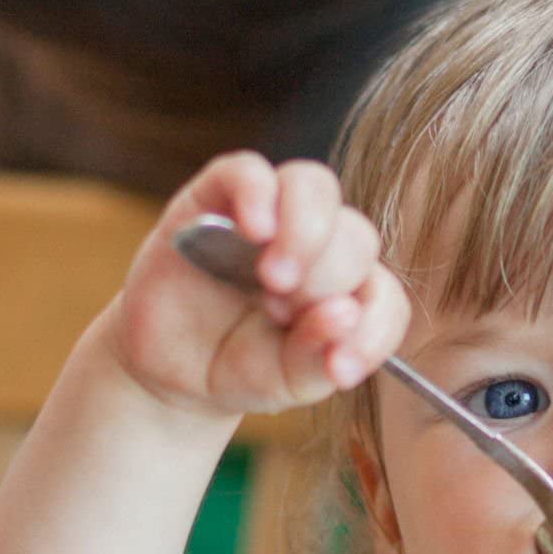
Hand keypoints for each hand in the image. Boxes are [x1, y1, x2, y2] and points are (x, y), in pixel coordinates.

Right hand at [111, 153, 409, 417]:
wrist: (167, 369)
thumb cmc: (235, 368)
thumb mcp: (282, 382)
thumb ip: (317, 360)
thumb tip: (345, 315)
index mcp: (346, 290)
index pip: (385, 295)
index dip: (373, 331)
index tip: (339, 370)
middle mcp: (317, 244)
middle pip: (355, 237)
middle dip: (324, 283)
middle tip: (279, 314)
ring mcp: (269, 213)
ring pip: (315, 187)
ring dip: (304, 233)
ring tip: (271, 280)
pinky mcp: (216, 197)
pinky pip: (248, 171)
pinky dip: (257, 193)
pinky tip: (253, 230)